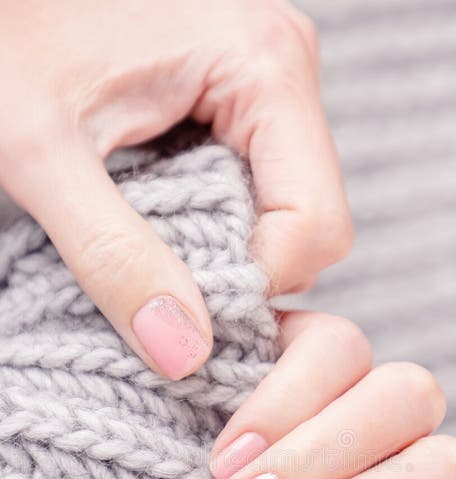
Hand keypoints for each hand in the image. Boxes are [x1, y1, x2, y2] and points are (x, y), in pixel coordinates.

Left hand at [0, 1, 350, 378]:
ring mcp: (272, 83)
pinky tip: (161, 212)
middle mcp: (287, 66)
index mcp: (264, 63)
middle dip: (240, 270)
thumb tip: (185, 355)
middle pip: (313, 227)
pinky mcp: (247, 101)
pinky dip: (217, 222)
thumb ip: (112, 256)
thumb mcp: (41, 154)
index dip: (252, 285)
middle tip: (158, 272)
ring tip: (152, 237)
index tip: (178, 303)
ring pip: (291, 216)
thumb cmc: (5, 36)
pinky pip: (263, 192)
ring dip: (226, 249)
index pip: (316, 228)